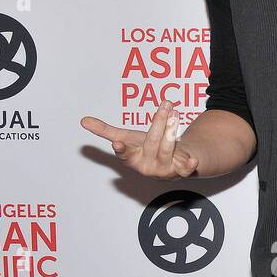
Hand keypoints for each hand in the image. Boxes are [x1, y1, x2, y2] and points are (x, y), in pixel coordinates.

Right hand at [80, 101, 197, 179]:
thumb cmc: (145, 148)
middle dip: (159, 124)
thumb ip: (106, 131)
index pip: (124, 154)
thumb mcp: (126, 138)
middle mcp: (146, 166)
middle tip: (166, 105)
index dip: (121, 149)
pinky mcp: (180, 172)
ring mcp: (163, 170)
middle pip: (152, 144)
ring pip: (167, 150)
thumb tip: (83, 121)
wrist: (169, 161)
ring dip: (172, 132)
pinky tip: (193, 160)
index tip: (117, 144)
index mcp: (131, 158)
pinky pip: (185, 170)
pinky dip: (189, 166)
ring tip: (175, 114)